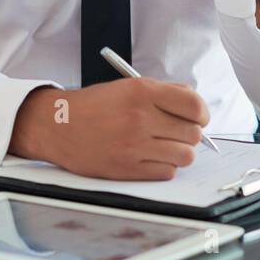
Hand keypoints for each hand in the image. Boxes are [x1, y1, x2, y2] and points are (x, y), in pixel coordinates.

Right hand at [9, 78, 209, 179]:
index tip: (198, 117)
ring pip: (185, 156)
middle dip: (189, 133)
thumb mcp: (127, 87)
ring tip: (163, 146)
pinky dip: (164, 167)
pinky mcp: (127, 169)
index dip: (201, 113)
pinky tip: (150, 158)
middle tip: (175, 132)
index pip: (193, 104)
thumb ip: (163, 93)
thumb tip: (195, 107)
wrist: (57, 126)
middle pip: (192, 133)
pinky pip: (167, 172)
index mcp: (141, 91)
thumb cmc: (94, 106)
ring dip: (179, 152)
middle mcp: (140, 118)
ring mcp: (134, 146)